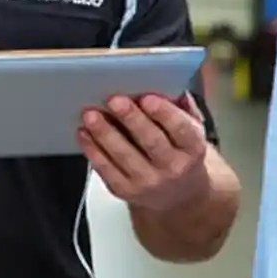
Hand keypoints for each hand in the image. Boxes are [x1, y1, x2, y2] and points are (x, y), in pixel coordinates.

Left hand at [77, 92, 211, 212]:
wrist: (178, 193)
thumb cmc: (180, 151)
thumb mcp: (191, 128)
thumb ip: (182, 106)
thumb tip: (171, 83)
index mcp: (192, 147)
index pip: (181, 129)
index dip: (164, 113)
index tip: (147, 98)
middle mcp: (173, 168)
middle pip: (151, 142)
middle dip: (131, 119)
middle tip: (114, 100)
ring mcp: (149, 182)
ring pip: (124, 156)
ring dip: (105, 133)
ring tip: (91, 114)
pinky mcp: (126, 191)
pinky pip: (106, 169)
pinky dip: (93, 150)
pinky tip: (84, 133)